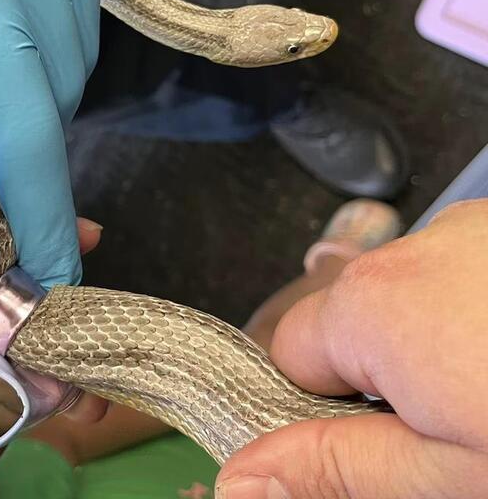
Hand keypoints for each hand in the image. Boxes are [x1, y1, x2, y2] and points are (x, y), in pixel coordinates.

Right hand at [216, 199, 487, 497]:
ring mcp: (468, 229)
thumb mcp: (448, 478)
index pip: (291, 353)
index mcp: (373, 303)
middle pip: (352, 323)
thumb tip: (239, 478)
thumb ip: (337, 467)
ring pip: (409, 298)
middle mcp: (412, 247)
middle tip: (458, 430)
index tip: (373, 444)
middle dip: (390, 377)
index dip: (323, 407)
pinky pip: (456, 274)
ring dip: (439, 342)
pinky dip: (474, 310)